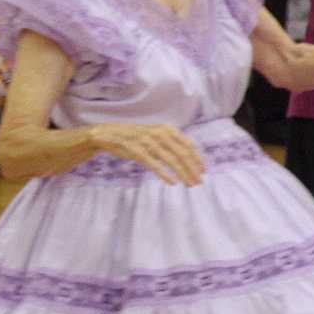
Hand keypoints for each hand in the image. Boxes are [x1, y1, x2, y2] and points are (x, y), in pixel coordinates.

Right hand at [89, 122, 204, 186]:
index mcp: (167, 129)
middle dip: (193, 169)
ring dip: (183, 174)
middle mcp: (160, 133)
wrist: (109, 134)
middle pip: (182, 154)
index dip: (198, 159)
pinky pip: (155, 164)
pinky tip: (173, 182)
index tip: (204, 171)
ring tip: (189, 184)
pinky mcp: (137, 151)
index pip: (188, 145)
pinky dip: (165, 174)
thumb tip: (191, 160)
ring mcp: (148, 141)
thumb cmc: (136, 137)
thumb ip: (172, 144)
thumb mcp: (157, 135)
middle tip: (199, 182)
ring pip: (171, 160)